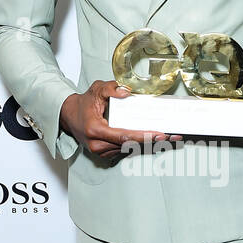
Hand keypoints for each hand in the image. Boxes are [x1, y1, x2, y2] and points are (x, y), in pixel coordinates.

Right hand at [60, 81, 180, 161]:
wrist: (69, 117)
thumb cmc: (83, 105)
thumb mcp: (95, 90)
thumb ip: (110, 88)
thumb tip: (125, 92)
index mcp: (96, 130)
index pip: (123, 136)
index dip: (142, 136)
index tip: (158, 134)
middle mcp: (98, 144)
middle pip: (130, 145)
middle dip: (152, 140)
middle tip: (173, 136)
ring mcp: (101, 151)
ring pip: (129, 149)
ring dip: (148, 144)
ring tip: (170, 138)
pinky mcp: (104, 154)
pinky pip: (125, 150)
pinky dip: (139, 145)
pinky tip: (155, 141)